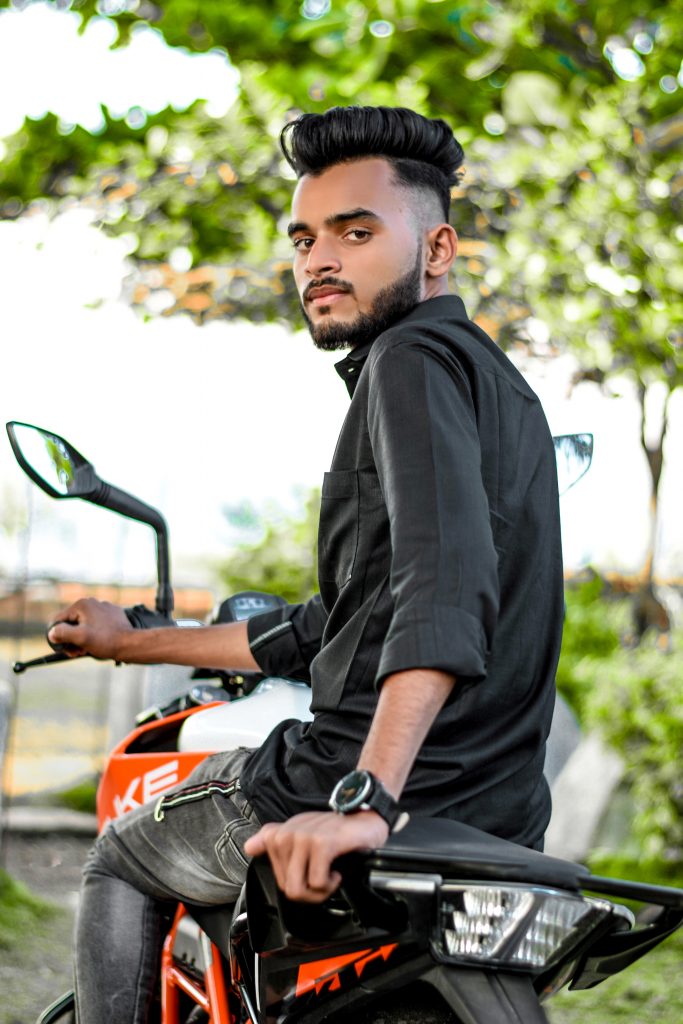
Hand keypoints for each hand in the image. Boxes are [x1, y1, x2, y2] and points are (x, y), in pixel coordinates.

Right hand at [47, 599, 132, 659]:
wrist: (130, 643)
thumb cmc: (106, 640)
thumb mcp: (80, 638)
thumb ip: (62, 633)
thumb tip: (52, 633)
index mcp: (82, 605)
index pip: (59, 620)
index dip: (58, 636)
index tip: (65, 649)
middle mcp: (92, 603)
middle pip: (71, 623)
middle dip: (71, 639)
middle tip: (76, 652)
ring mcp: (103, 608)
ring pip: (83, 625)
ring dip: (81, 639)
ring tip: (86, 650)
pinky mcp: (112, 615)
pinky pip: (96, 625)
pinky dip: (93, 635)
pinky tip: (97, 643)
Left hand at [244, 810, 388, 902]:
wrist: (366, 819)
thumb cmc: (337, 831)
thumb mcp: (303, 834)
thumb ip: (273, 839)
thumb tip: (249, 846)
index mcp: (281, 834)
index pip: (275, 877)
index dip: (296, 883)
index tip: (310, 872)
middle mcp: (288, 834)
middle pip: (286, 888)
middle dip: (309, 892)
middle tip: (325, 877)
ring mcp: (303, 837)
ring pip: (298, 889)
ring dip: (320, 891)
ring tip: (330, 875)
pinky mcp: (321, 843)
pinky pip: (316, 882)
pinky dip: (330, 884)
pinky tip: (338, 871)